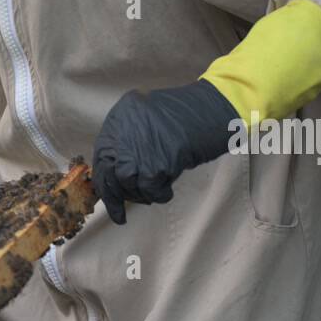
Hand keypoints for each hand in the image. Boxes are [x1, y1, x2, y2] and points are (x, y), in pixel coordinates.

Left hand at [92, 80, 238, 223]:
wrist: (219, 107)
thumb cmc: (190, 117)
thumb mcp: (149, 122)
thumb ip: (130, 144)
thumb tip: (115, 178)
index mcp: (120, 115)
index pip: (101, 155)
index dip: (104, 180)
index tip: (108, 196)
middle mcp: (124, 128)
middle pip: (108, 170)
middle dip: (113, 196)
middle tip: (119, 213)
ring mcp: (139, 144)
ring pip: (126, 182)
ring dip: (139, 195)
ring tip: (154, 192)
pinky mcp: (157, 160)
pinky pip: (149, 189)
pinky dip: (158, 195)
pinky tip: (166, 191)